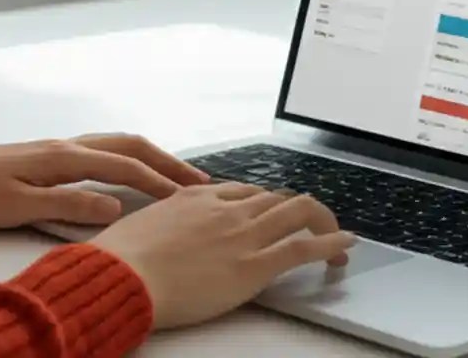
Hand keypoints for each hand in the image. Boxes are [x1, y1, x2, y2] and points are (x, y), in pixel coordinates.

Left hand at [0, 134, 208, 227]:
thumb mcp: (18, 206)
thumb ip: (68, 206)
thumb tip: (116, 208)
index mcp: (63, 157)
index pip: (125, 166)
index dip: (160, 182)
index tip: (191, 199)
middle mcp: (67, 145)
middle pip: (131, 145)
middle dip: (168, 162)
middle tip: (201, 182)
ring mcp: (59, 146)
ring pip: (118, 143)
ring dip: (152, 156)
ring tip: (177, 177)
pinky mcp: (51, 154)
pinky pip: (104, 149)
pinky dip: (130, 157)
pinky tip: (133, 172)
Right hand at [92, 182, 355, 329]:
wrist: (122, 276)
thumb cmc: (121, 258)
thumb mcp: (142, 227)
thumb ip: (164, 224)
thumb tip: (162, 232)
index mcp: (197, 198)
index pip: (245, 192)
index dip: (265, 204)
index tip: (272, 215)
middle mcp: (226, 209)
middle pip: (276, 198)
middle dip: (299, 211)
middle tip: (311, 227)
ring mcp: (243, 234)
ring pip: (299, 212)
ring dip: (324, 222)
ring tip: (336, 236)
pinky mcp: (255, 264)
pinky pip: (304, 246)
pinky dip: (332, 242)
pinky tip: (345, 244)